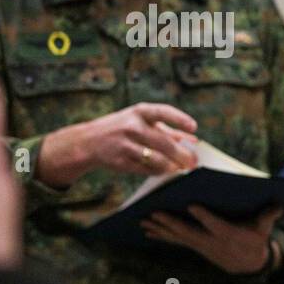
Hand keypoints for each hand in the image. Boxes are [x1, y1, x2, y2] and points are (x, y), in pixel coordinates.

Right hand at [38, 102, 198, 188]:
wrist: (88, 141)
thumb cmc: (124, 129)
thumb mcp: (143, 122)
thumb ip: (169, 130)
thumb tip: (194, 140)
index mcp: (139, 112)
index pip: (162, 112)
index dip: (179, 119)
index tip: (194, 127)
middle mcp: (131, 126)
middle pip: (164, 143)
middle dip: (182, 155)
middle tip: (194, 163)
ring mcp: (124, 144)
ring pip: (156, 160)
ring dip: (172, 167)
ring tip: (181, 170)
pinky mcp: (120, 161)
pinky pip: (145, 169)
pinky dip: (158, 172)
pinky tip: (164, 172)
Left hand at [141, 204, 283, 274]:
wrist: (248, 265)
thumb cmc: (255, 241)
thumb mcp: (264, 230)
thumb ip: (269, 215)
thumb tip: (279, 203)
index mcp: (228, 234)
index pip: (215, 224)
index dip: (204, 216)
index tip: (191, 205)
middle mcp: (211, 241)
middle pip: (188, 231)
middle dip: (170, 223)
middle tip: (153, 213)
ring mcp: (201, 245)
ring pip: (177, 237)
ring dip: (160, 229)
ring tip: (143, 222)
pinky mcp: (195, 246)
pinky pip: (176, 241)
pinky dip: (162, 235)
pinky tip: (148, 231)